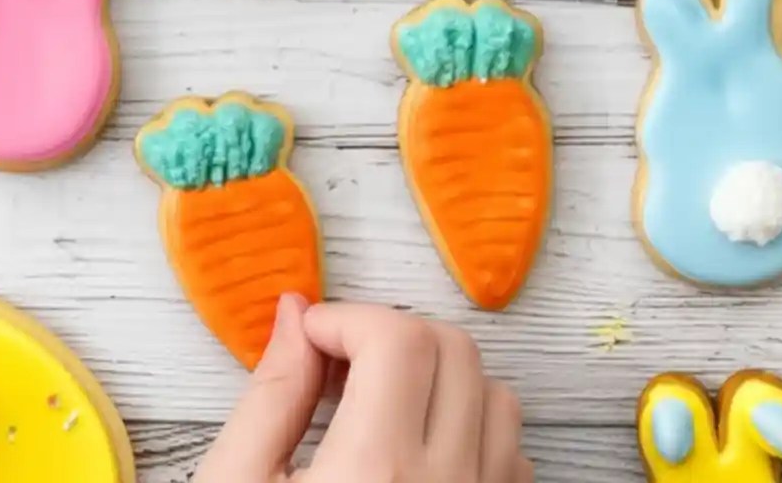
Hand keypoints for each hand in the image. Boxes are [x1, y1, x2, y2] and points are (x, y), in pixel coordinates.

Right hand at [198, 297, 531, 481]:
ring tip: (374, 406)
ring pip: (496, 398)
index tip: (309, 340)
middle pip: (455, 353)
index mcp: (374, 472)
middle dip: (391, 336)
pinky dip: (470, 429)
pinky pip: (510, 456)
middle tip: (336, 366)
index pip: (398, 340)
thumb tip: (297, 314)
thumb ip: (271, 394)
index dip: (347, 318)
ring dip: (437, 378)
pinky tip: (411, 452)